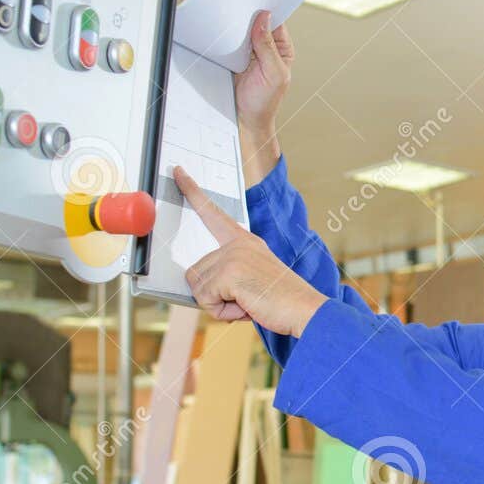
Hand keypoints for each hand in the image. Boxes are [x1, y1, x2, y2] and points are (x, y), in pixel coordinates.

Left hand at [173, 166, 326, 335]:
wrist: (306, 309)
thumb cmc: (281, 300)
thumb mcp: (252, 279)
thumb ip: (228, 274)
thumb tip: (198, 287)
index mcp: (244, 241)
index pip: (212, 213)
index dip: (192, 192)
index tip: (178, 172)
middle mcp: (237, 243)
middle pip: (195, 272)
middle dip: (214, 296)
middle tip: (246, 299)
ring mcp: (232, 255)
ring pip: (198, 288)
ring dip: (219, 305)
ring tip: (248, 303)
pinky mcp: (229, 271)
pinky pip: (205, 299)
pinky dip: (222, 312)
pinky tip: (246, 307)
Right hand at [234, 10, 293, 186]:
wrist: (246, 119)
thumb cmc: (265, 102)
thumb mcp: (274, 74)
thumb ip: (268, 47)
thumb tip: (264, 18)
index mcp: (282, 47)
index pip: (275, 20)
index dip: (267, 8)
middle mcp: (266, 46)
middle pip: (256, 21)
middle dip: (248, 12)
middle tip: (237, 0)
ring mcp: (248, 50)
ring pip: (242, 28)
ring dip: (234, 22)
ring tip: (227, 11)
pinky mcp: (233, 55)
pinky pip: (229, 39)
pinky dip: (224, 33)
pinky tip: (220, 27)